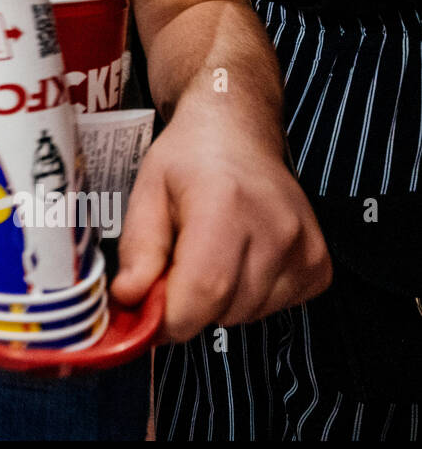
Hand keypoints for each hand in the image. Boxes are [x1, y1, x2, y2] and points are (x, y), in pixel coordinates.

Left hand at [111, 118, 331, 342]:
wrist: (236, 131)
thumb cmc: (188, 158)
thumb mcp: (146, 193)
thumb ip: (138, 249)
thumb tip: (130, 298)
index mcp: (224, 207)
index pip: (203, 292)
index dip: (169, 317)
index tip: (147, 313)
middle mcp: (273, 229)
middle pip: (223, 310)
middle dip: (188, 304)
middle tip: (174, 267)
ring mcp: (303, 248)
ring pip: (247, 314)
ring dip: (218, 301)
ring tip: (208, 254)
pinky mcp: (318, 263)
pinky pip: (275, 308)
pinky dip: (248, 296)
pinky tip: (238, 259)